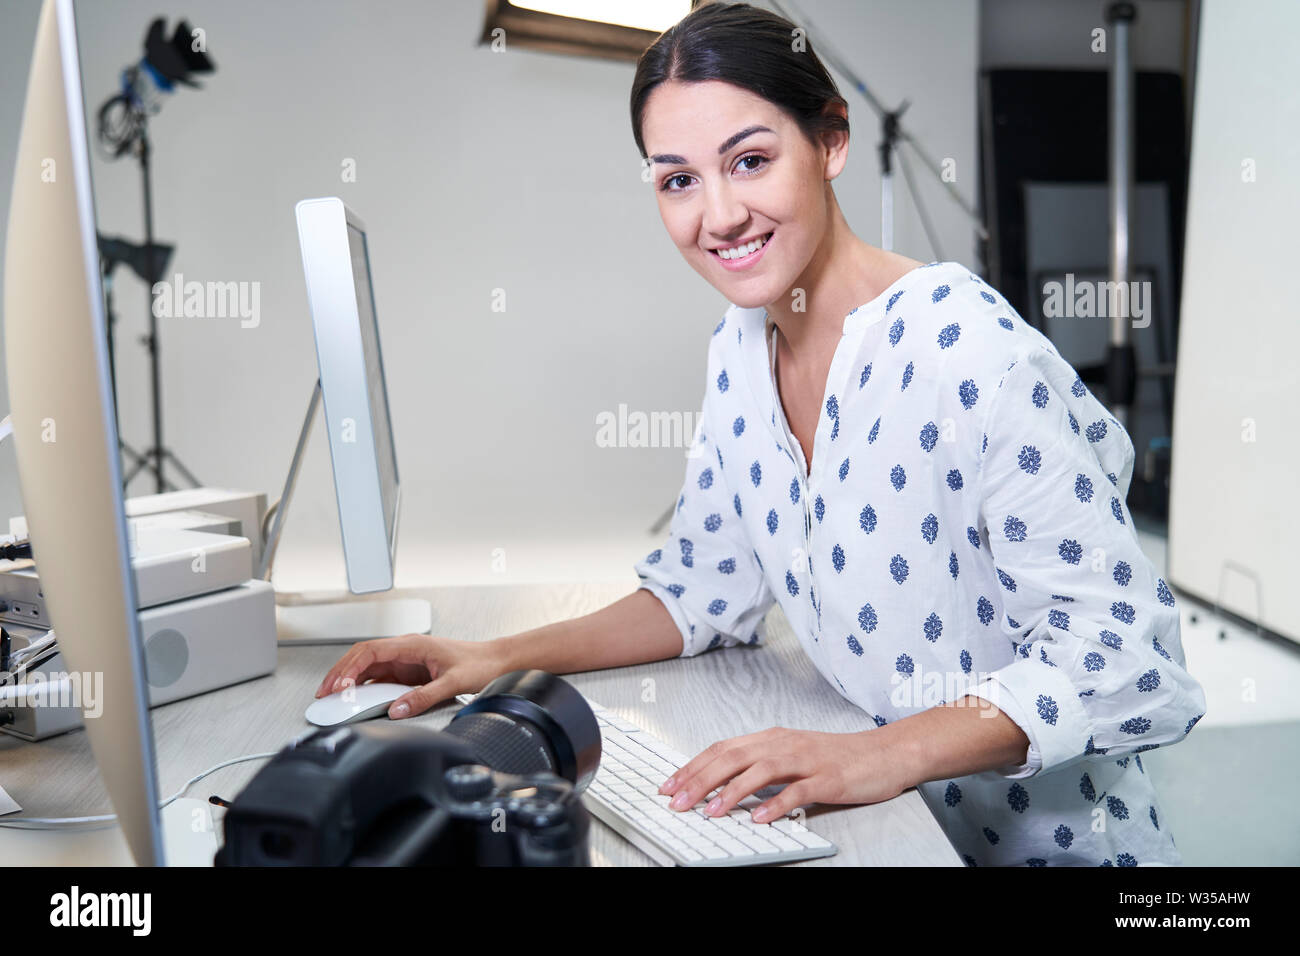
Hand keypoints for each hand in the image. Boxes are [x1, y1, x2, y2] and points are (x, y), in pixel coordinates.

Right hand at [314, 633, 503, 718]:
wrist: (494, 661)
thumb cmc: (478, 663)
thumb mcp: (452, 682)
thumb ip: (424, 697)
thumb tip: (397, 709)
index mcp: (412, 644)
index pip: (370, 651)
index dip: (350, 668)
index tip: (338, 685)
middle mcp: (405, 650)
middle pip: (362, 657)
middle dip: (339, 673)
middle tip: (324, 693)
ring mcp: (405, 660)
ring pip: (367, 667)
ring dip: (348, 680)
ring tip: (332, 697)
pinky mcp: (408, 672)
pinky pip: (379, 677)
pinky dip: (363, 687)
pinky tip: (354, 698)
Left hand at [657, 726, 909, 823]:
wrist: (885, 753)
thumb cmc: (838, 757)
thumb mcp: (792, 755)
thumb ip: (760, 765)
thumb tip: (721, 785)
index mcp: (772, 738)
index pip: (723, 749)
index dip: (693, 766)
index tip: (670, 784)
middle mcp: (785, 744)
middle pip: (733, 757)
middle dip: (700, 779)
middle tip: (677, 800)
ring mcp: (807, 760)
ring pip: (760, 771)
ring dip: (731, 792)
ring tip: (710, 810)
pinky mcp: (829, 778)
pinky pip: (798, 791)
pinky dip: (776, 804)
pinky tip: (759, 818)